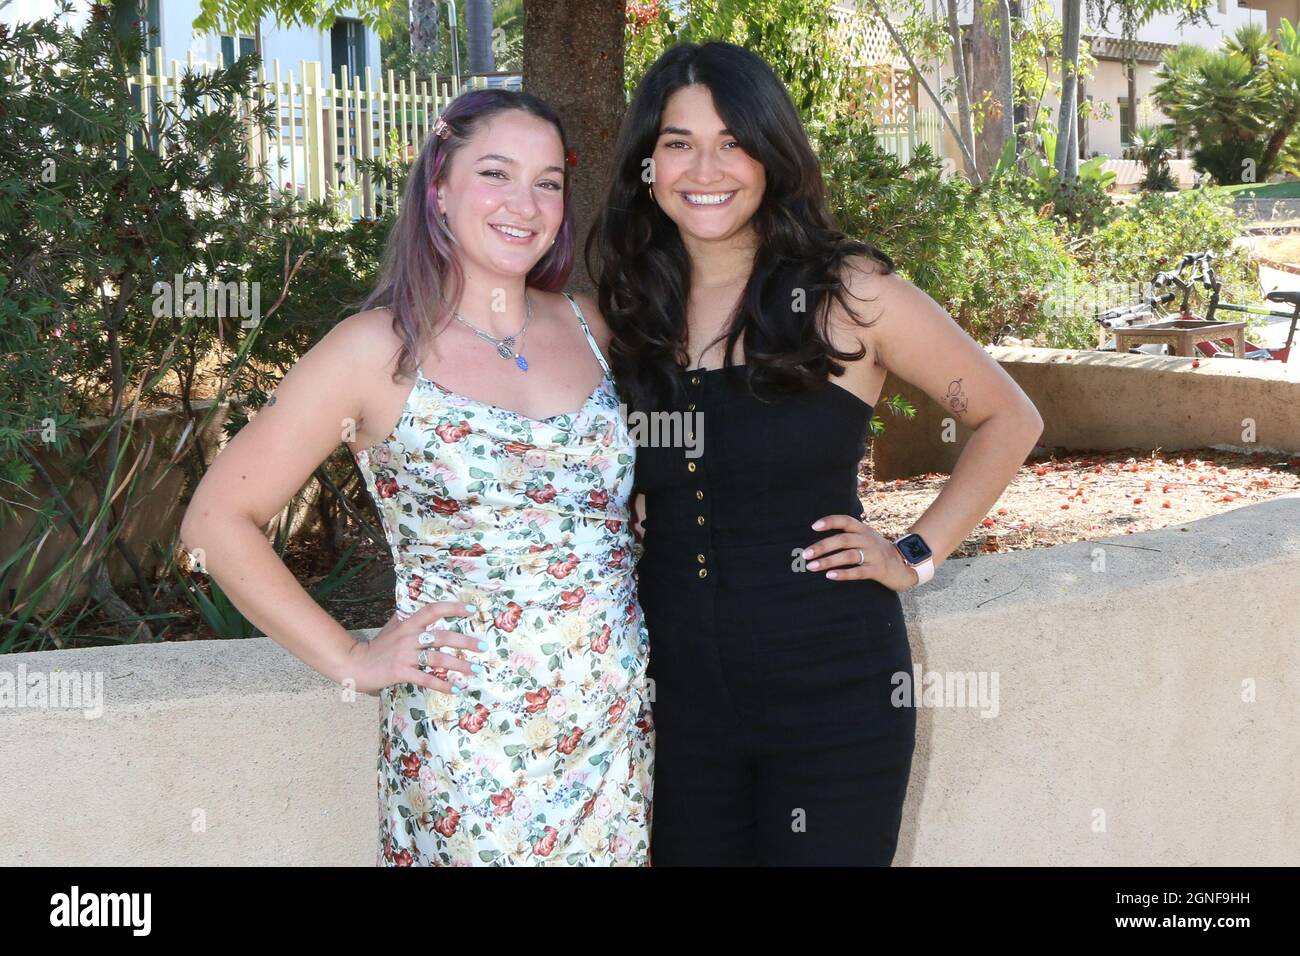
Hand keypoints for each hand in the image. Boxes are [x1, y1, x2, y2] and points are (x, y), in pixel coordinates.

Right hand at [344, 601, 487, 694]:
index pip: (433, 610)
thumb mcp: (391, 628)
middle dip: (465, 642)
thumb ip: (406, 619)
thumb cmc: (376, 647)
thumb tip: (420, 610)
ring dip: (459, 665)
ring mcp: (405, 655)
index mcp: (408, 624)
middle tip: (483, 646)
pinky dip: (442, 684)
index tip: (472, 609)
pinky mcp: (401, 672)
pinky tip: (455, 688)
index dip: (453, 608)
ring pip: (437, 658)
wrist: (354, 664)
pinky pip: (426, 678)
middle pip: (442, 636)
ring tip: (475, 671)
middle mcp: (409, 637)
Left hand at [801, 514, 919, 592]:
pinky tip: (830, 576)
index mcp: (864, 530)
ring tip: (812, 566)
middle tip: (806, 554)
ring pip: (848, 555)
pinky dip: (843, 573)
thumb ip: (849, 536)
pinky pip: (858, 572)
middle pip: (843, 539)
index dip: (830, 522)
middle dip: (822, 546)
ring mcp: (874, 555)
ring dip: (828, 561)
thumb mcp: (866, 538)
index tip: (813, 527)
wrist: (906, 565)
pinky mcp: (878, 570)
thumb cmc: (878, 551)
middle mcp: (868, 539)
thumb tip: (820, 541)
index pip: (846, 521)